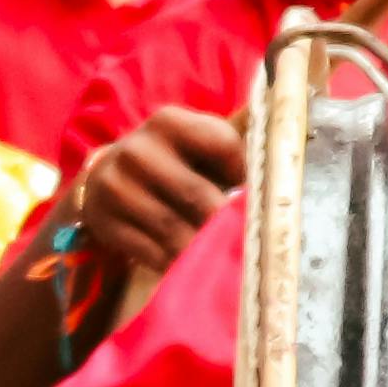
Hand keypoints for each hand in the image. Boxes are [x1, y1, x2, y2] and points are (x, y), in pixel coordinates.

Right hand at [73, 106, 245, 280]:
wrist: (105, 182)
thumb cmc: (172, 165)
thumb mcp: (196, 146)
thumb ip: (235, 151)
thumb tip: (284, 172)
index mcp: (168, 121)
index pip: (222, 144)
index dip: (245, 174)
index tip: (255, 196)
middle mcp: (137, 150)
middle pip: (197, 194)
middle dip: (226, 222)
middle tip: (251, 241)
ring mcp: (114, 186)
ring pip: (174, 229)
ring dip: (203, 248)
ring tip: (224, 257)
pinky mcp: (103, 221)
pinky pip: (151, 252)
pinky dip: (177, 263)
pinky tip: (191, 265)